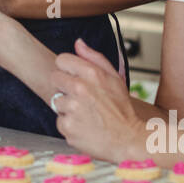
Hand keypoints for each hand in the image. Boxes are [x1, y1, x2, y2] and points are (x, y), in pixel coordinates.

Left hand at [50, 38, 144, 160]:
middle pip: (55, 78)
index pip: (61, 60)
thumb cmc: (122, 110)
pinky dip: (69, 124)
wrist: (128, 139)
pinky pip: (59, 121)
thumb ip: (94, 58)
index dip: (67, 69)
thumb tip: (78, 43)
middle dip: (65, 87)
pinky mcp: (67, 127)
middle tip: (81, 98)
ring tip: (85, 113)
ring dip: (66, 107)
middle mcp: (79, 88)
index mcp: (91, 74)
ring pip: (56, 101)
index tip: (73, 77)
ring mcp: (72, 108)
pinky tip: (83, 126)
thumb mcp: (114, 78)